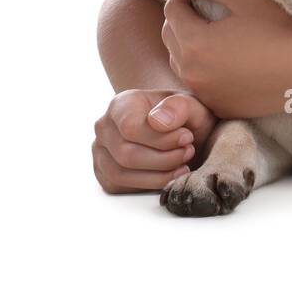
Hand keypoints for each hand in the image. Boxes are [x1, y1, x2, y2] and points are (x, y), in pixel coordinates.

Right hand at [92, 89, 215, 192]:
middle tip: (189, 152)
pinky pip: (121, 186)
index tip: (188, 137)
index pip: (130, 128)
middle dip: (164, 159)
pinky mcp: (105, 174)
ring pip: (121, 174)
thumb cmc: (182, 116)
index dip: (162, 139)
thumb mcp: (191, 105)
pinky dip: (150, 185)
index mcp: (121, 104)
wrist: (178, 129)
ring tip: (183, 165)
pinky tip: (171, 175)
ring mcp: (100, 152)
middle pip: (126, 154)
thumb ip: (179, 107)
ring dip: (159, 175)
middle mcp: (104, 127)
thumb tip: (159, 121)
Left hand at [161, 0, 291, 117]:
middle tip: (201, 8)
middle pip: (170, 37)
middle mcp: (192, 72)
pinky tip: (224, 61)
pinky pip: (200, 85)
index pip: (172, 11)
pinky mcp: (220, 107)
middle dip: (180, 19)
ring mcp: (206, 93)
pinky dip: (203, 71)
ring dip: (188, 46)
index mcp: (195, 42)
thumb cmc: (281, 29)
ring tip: (210, 34)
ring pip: (181, 63)